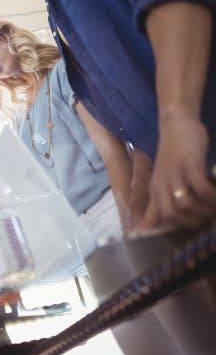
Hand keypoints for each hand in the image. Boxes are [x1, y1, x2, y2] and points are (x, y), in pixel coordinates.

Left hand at [141, 116, 215, 230]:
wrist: (176, 124)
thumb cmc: (174, 155)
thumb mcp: (164, 180)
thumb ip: (158, 203)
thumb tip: (146, 227)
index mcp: (155, 189)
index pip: (156, 217)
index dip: (172, 227)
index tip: (189, 230)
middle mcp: (161, 184)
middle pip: (171, 214)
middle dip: (193, 221)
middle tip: (208, 217)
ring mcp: (174, 174)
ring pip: (184, 204)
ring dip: (204, 209)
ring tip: (215, 206)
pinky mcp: (188, 163)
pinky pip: (200, 187)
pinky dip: (212, 195)